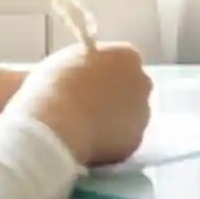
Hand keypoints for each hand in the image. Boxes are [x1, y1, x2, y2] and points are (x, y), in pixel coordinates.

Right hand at [4, 42, 152, 165]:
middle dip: (115, 95)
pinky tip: (90, 141)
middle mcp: (142, 82)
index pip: (122, 61)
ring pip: (130, 115)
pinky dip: (110, 142)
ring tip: (85, 126)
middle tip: (89, 103)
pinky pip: (122, 139)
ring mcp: (143, 113)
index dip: (104, 72)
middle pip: (132, 87)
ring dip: (113, 119)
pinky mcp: (135, 140)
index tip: (90, 80)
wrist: (59, 124)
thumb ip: (84, 64)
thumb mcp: (66, 61)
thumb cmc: (56, 85)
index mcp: (127, 56)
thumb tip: (78, 73)